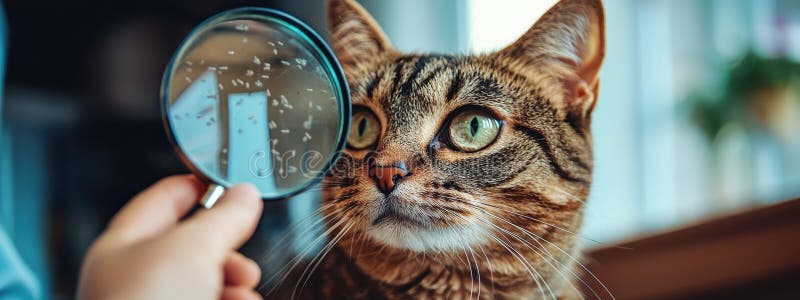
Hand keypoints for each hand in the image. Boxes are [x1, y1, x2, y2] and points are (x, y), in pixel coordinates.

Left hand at [78, 175, 263, 299]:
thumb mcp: (193, 248)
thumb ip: (223, 218)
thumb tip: (245, 194)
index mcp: (124, 245)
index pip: (165, 199)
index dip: (203, 187)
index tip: (237, 187)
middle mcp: (135, 278)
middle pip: (193, 246)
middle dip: (228, 251)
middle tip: (244, 262)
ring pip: (205, 282)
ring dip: (234, 285)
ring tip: (244, 294)